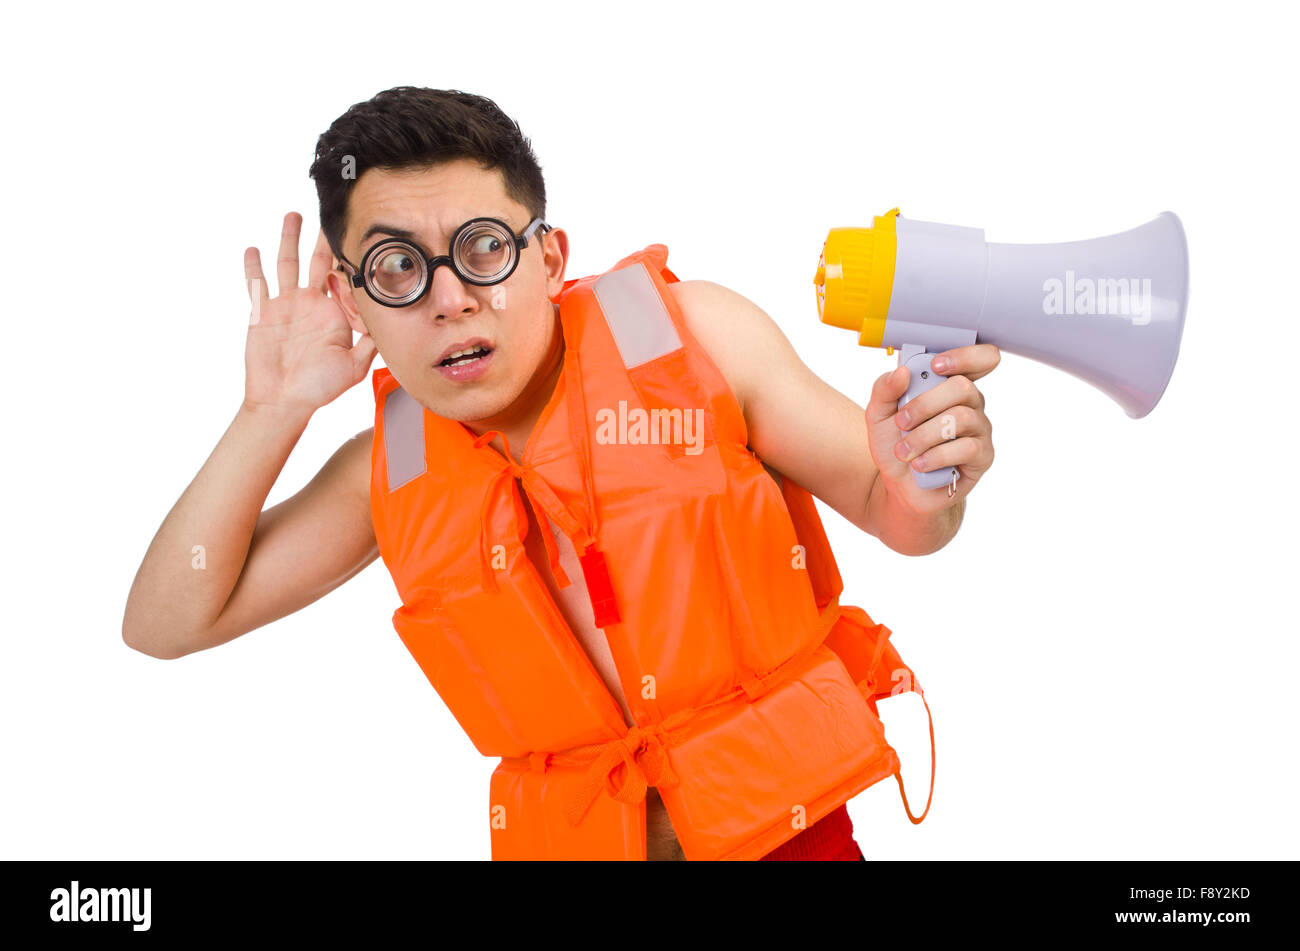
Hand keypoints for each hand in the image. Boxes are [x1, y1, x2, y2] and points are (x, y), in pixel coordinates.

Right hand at [242, 212, 377, 416]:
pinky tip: (252, 249)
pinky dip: (253, 267)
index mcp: (333, 313)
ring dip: (290, 239)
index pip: (343, 279)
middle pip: (317, 262)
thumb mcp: (352, 367)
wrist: (283, 401)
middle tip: (330, 214)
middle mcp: (311, 304)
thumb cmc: (318, 388)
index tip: (357, 239)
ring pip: (288, 263)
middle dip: (323, 239)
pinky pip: (256, 284)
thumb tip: (390, 325)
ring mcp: (286, 305)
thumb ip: (369, 344)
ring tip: (294, 215)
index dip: (349, 262)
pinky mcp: (262, 311)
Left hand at [865, 344, 999, 514]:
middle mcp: (971, 403)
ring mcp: (980, 429)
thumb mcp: (878, 414)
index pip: (979, 357)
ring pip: (961, 418)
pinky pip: (966, 448)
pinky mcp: (982, 456)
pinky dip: (935, 456)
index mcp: (950, 384)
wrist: (898, 485)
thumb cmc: (895, 443)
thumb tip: (902, 371)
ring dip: (924, 435)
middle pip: (963, 387)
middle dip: (925, 404)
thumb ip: (884, 389)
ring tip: (904, 451)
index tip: (934, 366)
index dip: (964, 355)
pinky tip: (919, 464)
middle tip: (902, 421)